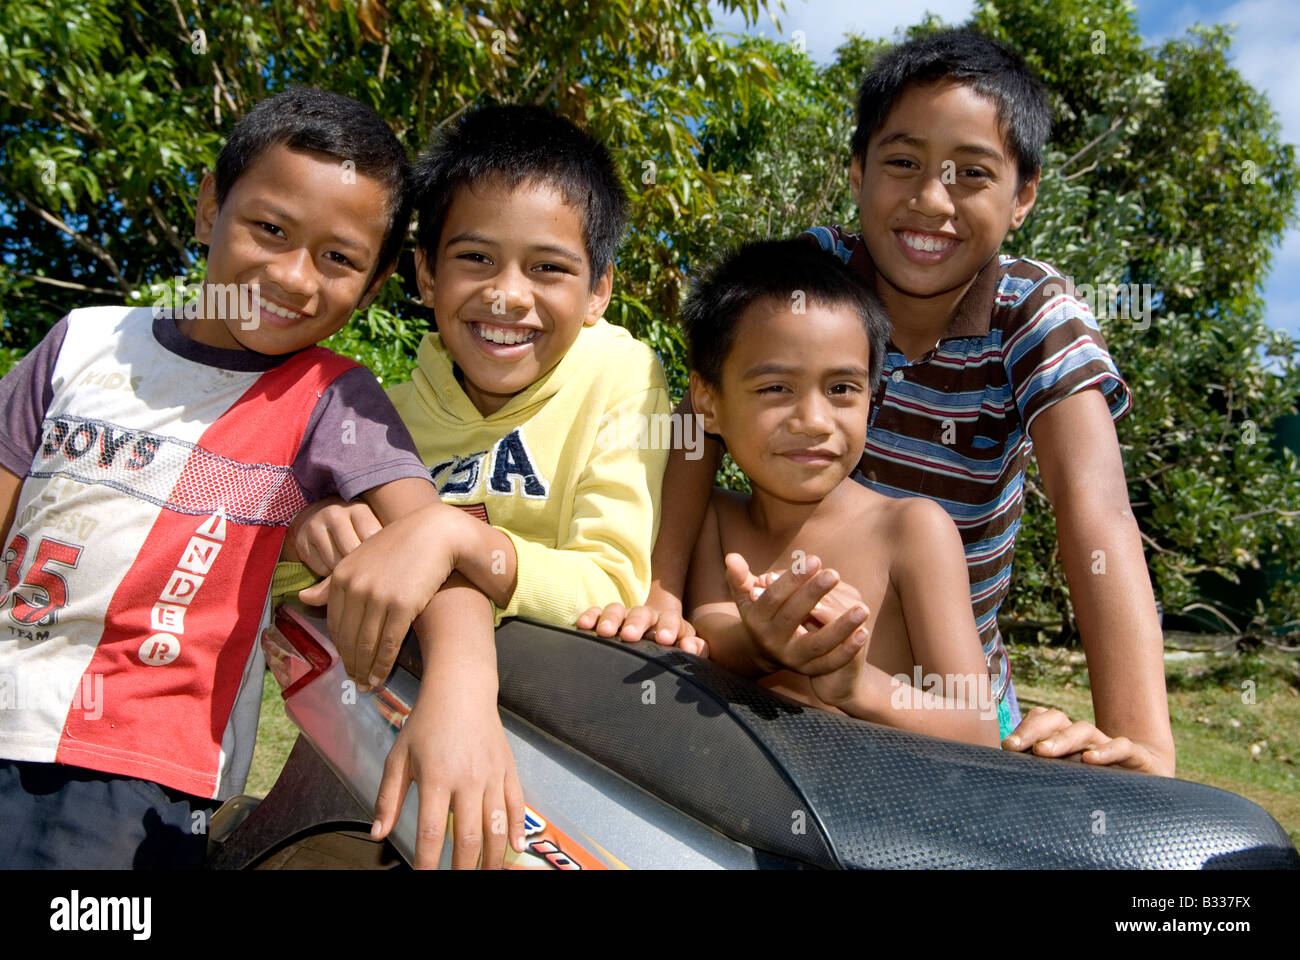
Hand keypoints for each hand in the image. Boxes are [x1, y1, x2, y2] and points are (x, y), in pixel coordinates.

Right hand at [288, 498, 381, 575]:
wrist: (319, 517)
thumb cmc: (355, 529)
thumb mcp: (370, 528)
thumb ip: (378, 543)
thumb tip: (384, 565)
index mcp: (357, 508)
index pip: (370, 538)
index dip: (375, 553)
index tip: (378, 557)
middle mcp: (334, 513)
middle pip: (351, 552)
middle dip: (358, 564)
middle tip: (362, 564)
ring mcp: (315, 526)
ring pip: (335, 563)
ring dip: (343, 570)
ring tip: (346, 561)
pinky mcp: (301, 541)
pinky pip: (320, 568)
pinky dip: (328, 572)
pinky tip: (331, 561)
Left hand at [299, 503, 460, 690]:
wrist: (436, 534)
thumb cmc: (400, 546)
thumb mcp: (361, 558)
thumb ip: (332, 581)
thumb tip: (303, 598)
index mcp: (342, 575)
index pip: (335, 623)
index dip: (340, 648)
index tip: (345, 663)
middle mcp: (356, 586)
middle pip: (348, 637)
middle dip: (350, 664)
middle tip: (354, 682)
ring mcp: (379, 596)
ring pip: (366, 644)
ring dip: (364, 670)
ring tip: (365, 686)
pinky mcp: (403, 605)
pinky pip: (388, 643)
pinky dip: (381, 665)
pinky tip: (379, 678)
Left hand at [371, 684, 526, 868]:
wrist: (462, 689)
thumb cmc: (427, 722)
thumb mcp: (399, 756)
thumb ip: (388, 797)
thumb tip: (378, 833)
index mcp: (436, 777)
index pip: (430, 831)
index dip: (427, 861)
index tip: (423, 878)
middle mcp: (467, 779)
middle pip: (468, 836)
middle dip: (463, 867)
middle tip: (458, 882)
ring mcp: (491, 775)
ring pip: (496, 826)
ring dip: (493, 857)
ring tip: (487, 874)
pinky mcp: (507, 770)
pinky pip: (516, 805)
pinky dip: (517, 829)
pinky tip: (516, 848)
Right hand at [576, 584, 705, 655]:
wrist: (659, 641)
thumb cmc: (675, 651)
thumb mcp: (689, 649)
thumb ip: (696, 649)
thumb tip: (690, 646)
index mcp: (670, 623)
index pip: (671, 620)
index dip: (668, 627)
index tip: (665, 640)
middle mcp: (646, 617)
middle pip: (642, 613)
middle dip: (636, 623)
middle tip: (630, 636)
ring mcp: (625, 617)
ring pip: (617, 610)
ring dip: (610, 619)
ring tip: (604, 633)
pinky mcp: (607, 620)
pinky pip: (597, 613)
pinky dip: (590, 616)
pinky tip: (582, 625)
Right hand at [725, 552, 867, 675]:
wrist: (763, 651)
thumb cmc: (760, 613)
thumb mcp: (746, 597)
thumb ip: (740, 578)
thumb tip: (732, 557)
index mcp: (757, 621)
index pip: (774, 597)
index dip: (793, 578)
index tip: (814, 559)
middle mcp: (772, 641)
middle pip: (794, 617)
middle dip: (814, 594)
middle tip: (833, 574)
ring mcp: (791, 658)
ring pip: (817, 644)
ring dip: (841, 628)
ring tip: (861, 608)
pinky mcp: (809, 670)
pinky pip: (829, 662)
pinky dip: (847, 650)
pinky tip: (863, 633)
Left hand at [1002, 706, 1171, 774]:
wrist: (1151, 781)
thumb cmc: (1101, 783)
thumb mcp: (1070, 779)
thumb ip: (1044, 775)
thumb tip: (1009, 779)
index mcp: (1065, 740)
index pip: (1042, 721)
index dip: (1024, 728)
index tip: (1007, 747)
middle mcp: (1084, 738)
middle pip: (1056, 720)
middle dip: (1034, 730)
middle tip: (1015, 747)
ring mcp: (1108, 745)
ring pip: (1084, 730)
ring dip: (1061, 739)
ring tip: (1043, 752)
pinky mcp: (1136, 757)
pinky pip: (1122, 747)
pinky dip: (1106, 751)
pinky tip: (1090, 759)